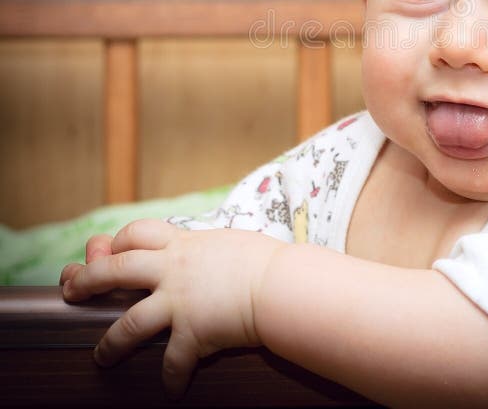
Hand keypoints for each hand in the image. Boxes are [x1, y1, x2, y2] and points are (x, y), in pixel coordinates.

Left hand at [60, 219, 282, 395]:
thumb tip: (209, 251)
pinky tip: (172, 390)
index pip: (139, 233)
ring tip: (101, 358)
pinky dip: (172, 378)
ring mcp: (179, 302)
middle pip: (116, 270)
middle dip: (87, 280)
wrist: (280, 285)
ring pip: (128, 324)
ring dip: (110, 344)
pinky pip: (173, 361)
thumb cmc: (265, 260)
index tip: (110, 249)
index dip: (119, 242)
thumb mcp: (230, 242)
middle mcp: (174, 270)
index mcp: (184, 244)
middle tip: (70, 289)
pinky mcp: (192, 332)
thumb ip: (209, 248)